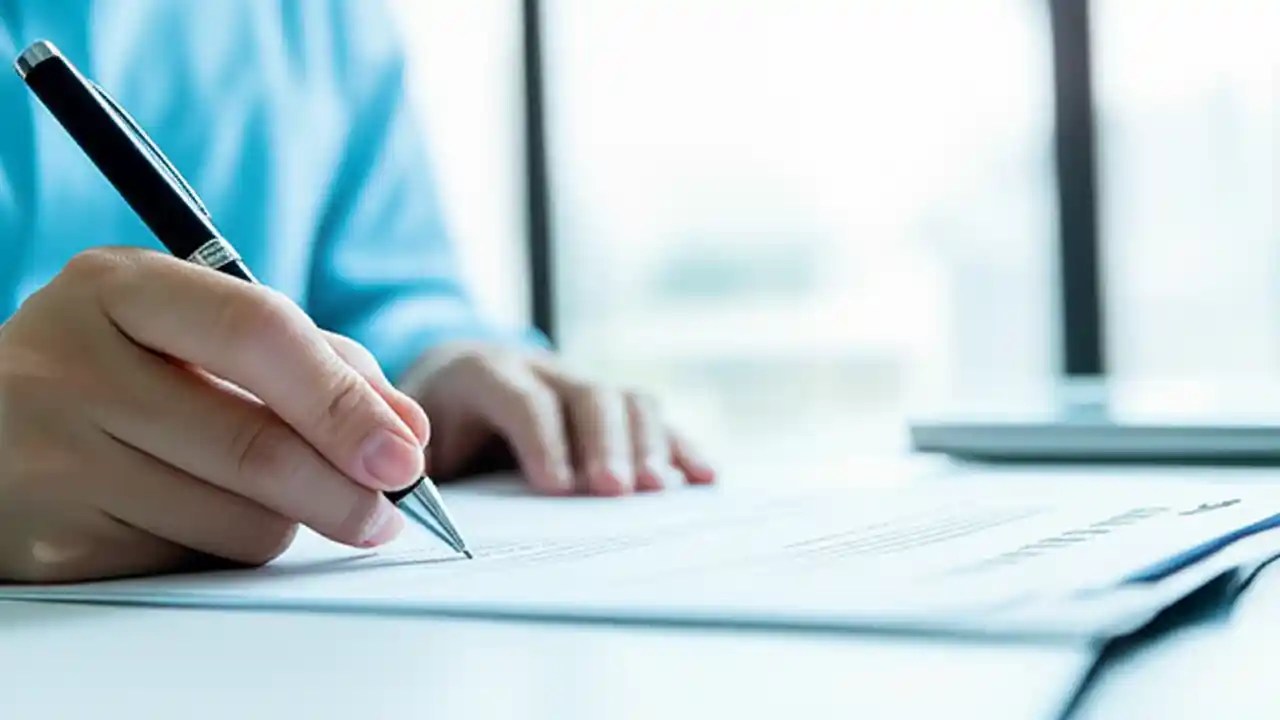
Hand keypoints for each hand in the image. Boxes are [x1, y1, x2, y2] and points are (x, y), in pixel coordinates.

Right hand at [0, 248, 429, 581]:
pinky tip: (198, 513)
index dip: (344, 401)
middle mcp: (70, 364)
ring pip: (237, 519)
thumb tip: (406, 430)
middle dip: (345, 490)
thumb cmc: (116, 370)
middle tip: (388, 512)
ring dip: (287, 521)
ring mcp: (50, 456)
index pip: (259, 334)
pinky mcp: (50, 541)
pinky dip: (225, 546)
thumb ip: (312, 361)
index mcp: (117, 287)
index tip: (404, 454)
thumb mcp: (194, 330)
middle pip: (254, 446)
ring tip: (272, 496)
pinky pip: (191, 559)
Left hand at [402, 343, 714, 495]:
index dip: (542, 440)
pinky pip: (652, 417)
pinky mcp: (609, 406)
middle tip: (616, 492)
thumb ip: (415, 468)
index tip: (556, 487)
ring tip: (657, 490)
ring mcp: (581, 384)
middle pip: (586, 395)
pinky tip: (703, 477)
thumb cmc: (430, 423)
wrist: (452, 378)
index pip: (522, 399)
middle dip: (604, 444)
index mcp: (484, 373)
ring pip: (626, 399)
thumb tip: (417, 511)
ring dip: (648, 444)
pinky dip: (680, 446)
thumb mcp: (407, 439)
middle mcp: (542, 370)